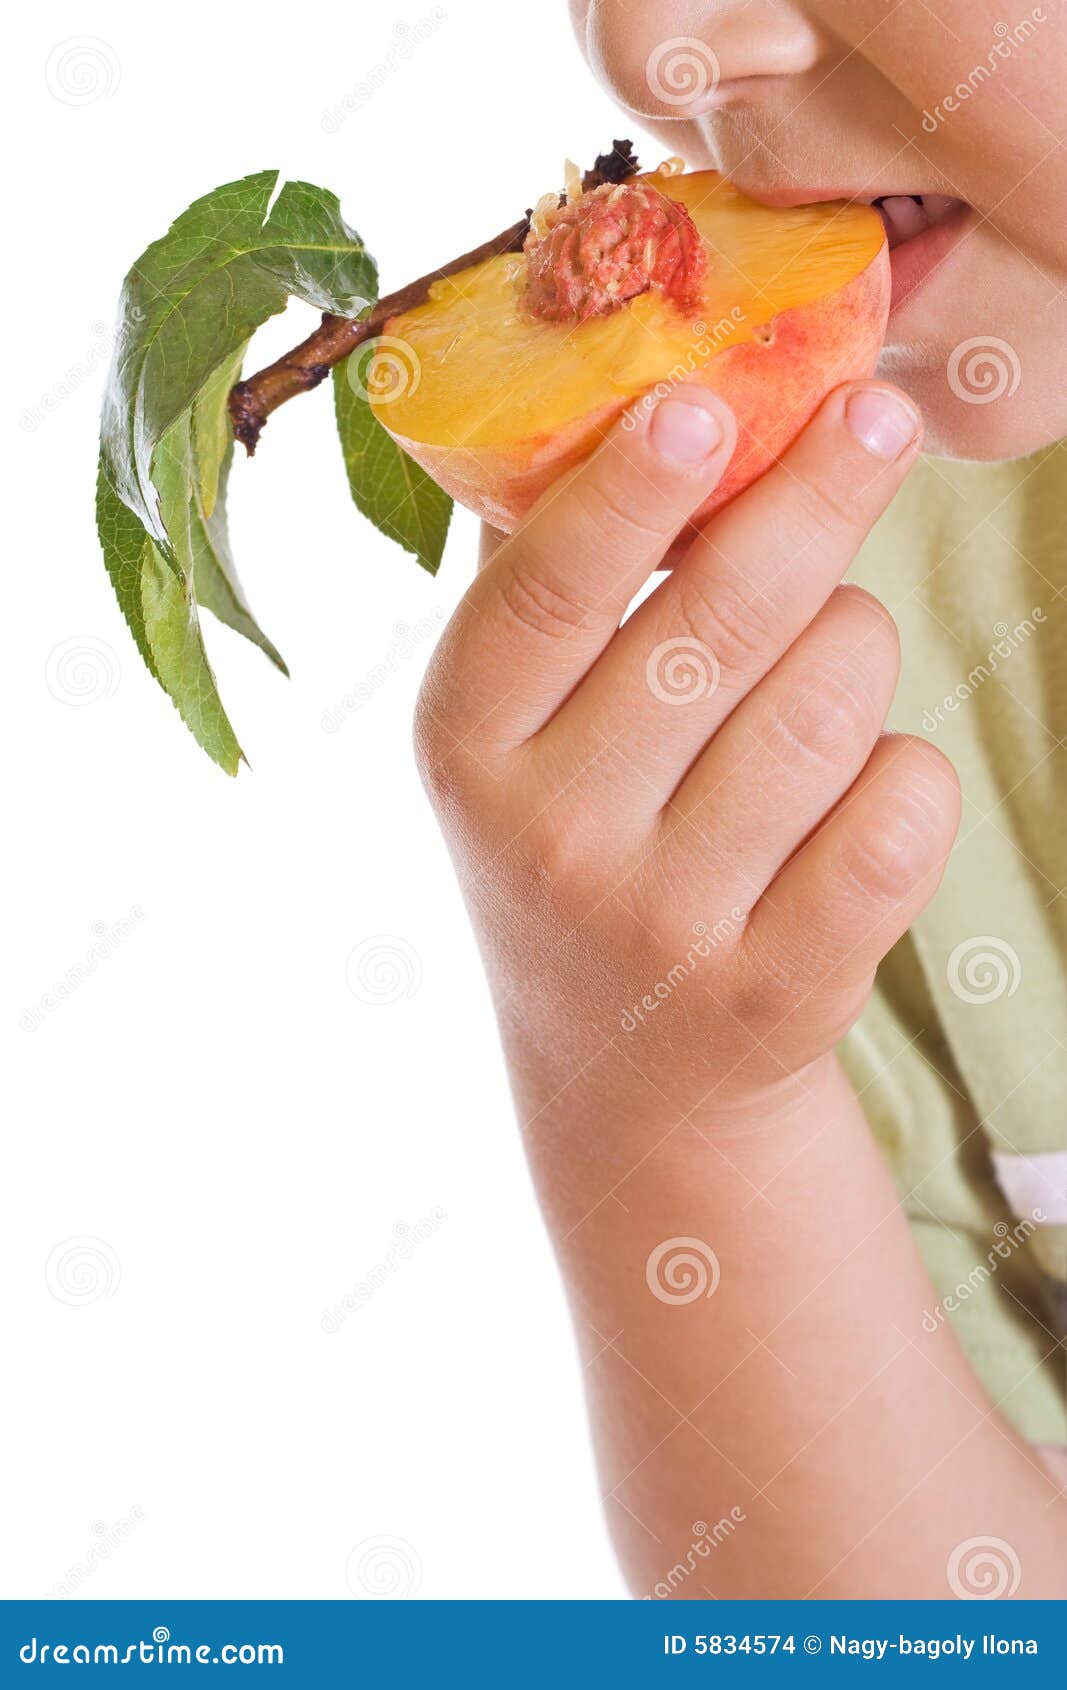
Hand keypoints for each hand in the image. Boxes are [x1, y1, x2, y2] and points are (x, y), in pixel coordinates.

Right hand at [415, 381, 959, 1131]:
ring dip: (858, 648)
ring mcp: (665, 925)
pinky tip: (865, 772)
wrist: (622, 1065)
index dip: (632, 490)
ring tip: (833, 651)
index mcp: (467, 745)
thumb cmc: (574, 840)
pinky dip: (909, 767)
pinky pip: (900, 815)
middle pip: (722, 626)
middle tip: (878, 420)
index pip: (549, 595)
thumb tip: (617, 379)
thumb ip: (543, 573)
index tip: (705, 402)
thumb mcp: (509, 730)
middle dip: (818, 502)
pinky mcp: (778, 988)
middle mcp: (552, 840)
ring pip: (831, 709)